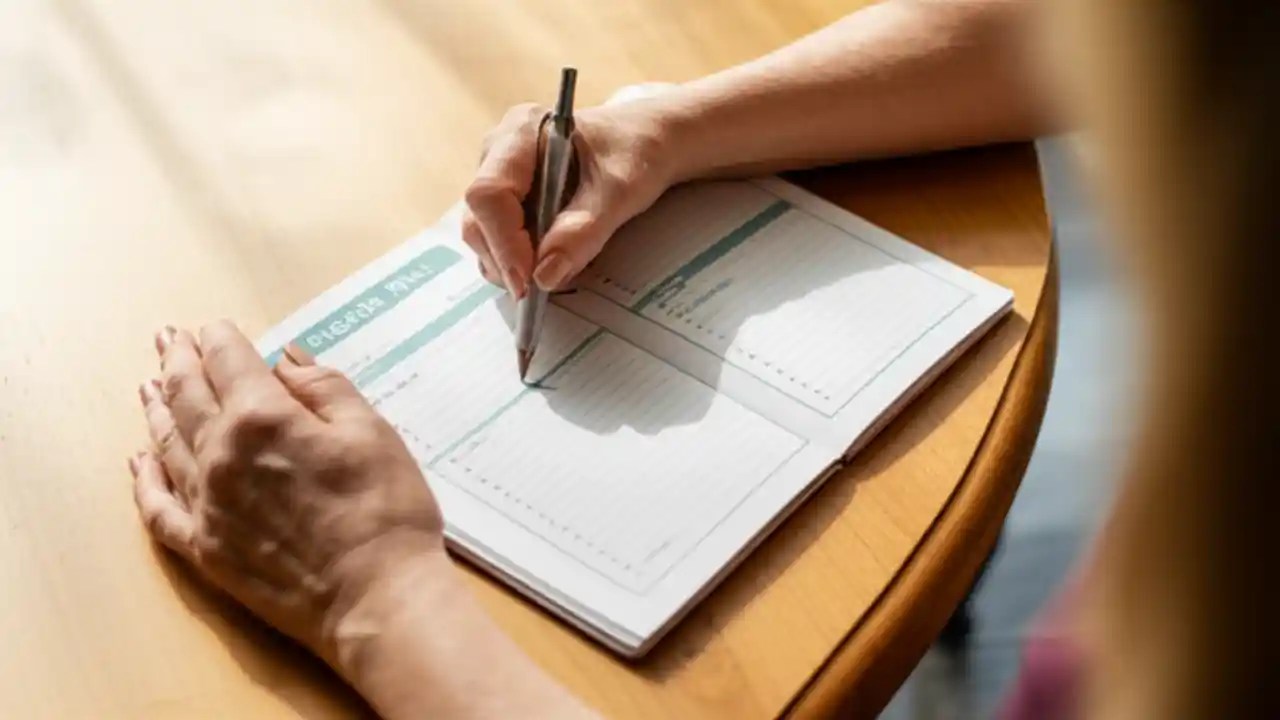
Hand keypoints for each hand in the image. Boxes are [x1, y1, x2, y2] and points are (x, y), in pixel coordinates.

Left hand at [130, 323, 594, 718]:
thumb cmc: (387, 512)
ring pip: (167, 443)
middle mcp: (222, 455)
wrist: (377, 598)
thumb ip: (325, 388)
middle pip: (188, 395)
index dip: (220, 338)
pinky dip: (145, 480)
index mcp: (264, 417)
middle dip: (180, 361)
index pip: (230, 362)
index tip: (214, 326)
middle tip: (171, 339)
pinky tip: (140, 461)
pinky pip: (159, 508)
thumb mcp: (372, 432)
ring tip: (150, 384)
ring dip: (157, 407)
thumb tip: (287, 360)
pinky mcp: (205, 548)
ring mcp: (207, 504)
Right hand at [461, 99, 678, 296]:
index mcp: (521, 134)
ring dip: (512, 264)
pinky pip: (500, 237)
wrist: (648, 141)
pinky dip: (521, 260)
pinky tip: (552, 263)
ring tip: (556, 272)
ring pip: (484, 233)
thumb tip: (544, 275)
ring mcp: (501, 177)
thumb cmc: (636, 152)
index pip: (489, 194)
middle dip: (505, 260)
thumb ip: (583, 231)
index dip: (503, 242)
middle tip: (540, 291)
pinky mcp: (510, 200)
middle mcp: (500, 152)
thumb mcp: (620, 192)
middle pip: (479, 217)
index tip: (529, 281)